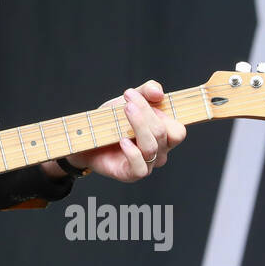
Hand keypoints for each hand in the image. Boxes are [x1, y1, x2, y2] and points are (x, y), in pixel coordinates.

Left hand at [60, 80, 186, 182]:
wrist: (86, 138)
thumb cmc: (112, 121)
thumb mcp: (129, 100)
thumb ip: (147, 91)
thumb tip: (158, 92)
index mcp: (164, 134)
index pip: (178, 130)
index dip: (163, 113)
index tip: (138, 96)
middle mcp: (160, 151)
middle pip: (162, 132)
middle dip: (145, 113)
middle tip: (127, 102)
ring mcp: (147, 163)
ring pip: (151, 147)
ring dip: (139, 126)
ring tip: (125, 110)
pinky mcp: (131, 174)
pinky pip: (140, 167)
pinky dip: (132, 152)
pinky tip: (122, 140)